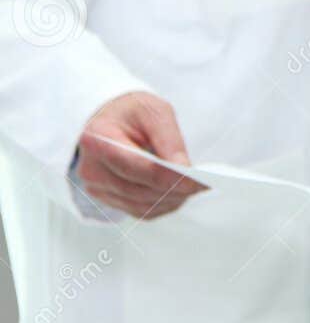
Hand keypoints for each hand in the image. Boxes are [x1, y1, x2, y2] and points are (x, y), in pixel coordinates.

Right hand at [75, 92, 207, 217]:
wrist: (111, 120)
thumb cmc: (133, 112)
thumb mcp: (155, 111)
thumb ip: (169, 139)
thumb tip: (183, 169)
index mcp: (98, 139)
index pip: (135, 166)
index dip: (167, 176)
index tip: (197, 180)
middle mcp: (92, 168)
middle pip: (139, 189)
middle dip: (174, 189)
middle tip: (204, 184)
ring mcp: (97, 187)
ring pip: (141, 204)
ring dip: (171, 198)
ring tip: (195, 186)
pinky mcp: (108, 199)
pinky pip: (140, 211)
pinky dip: (163, 204)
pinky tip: (179, 192)